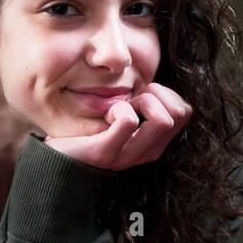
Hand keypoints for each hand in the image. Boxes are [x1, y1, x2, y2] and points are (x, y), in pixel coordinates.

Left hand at [43, 82, 192, 172]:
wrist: (58, 158)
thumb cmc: (90, 131)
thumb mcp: (122, 116)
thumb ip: (142, 104)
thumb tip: (154, 84)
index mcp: (154, 144)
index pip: (185, 111)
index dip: (166, 95)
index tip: (141, 98)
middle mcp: (147, 153)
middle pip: (179, 113)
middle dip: (156, 95)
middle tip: (131, 101)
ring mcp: (128, 156)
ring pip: (163, 118)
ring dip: (142, 101)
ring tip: (119, 109)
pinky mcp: (106, 153)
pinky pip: (128, 121)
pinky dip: (119, 108)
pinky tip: (105, 116)